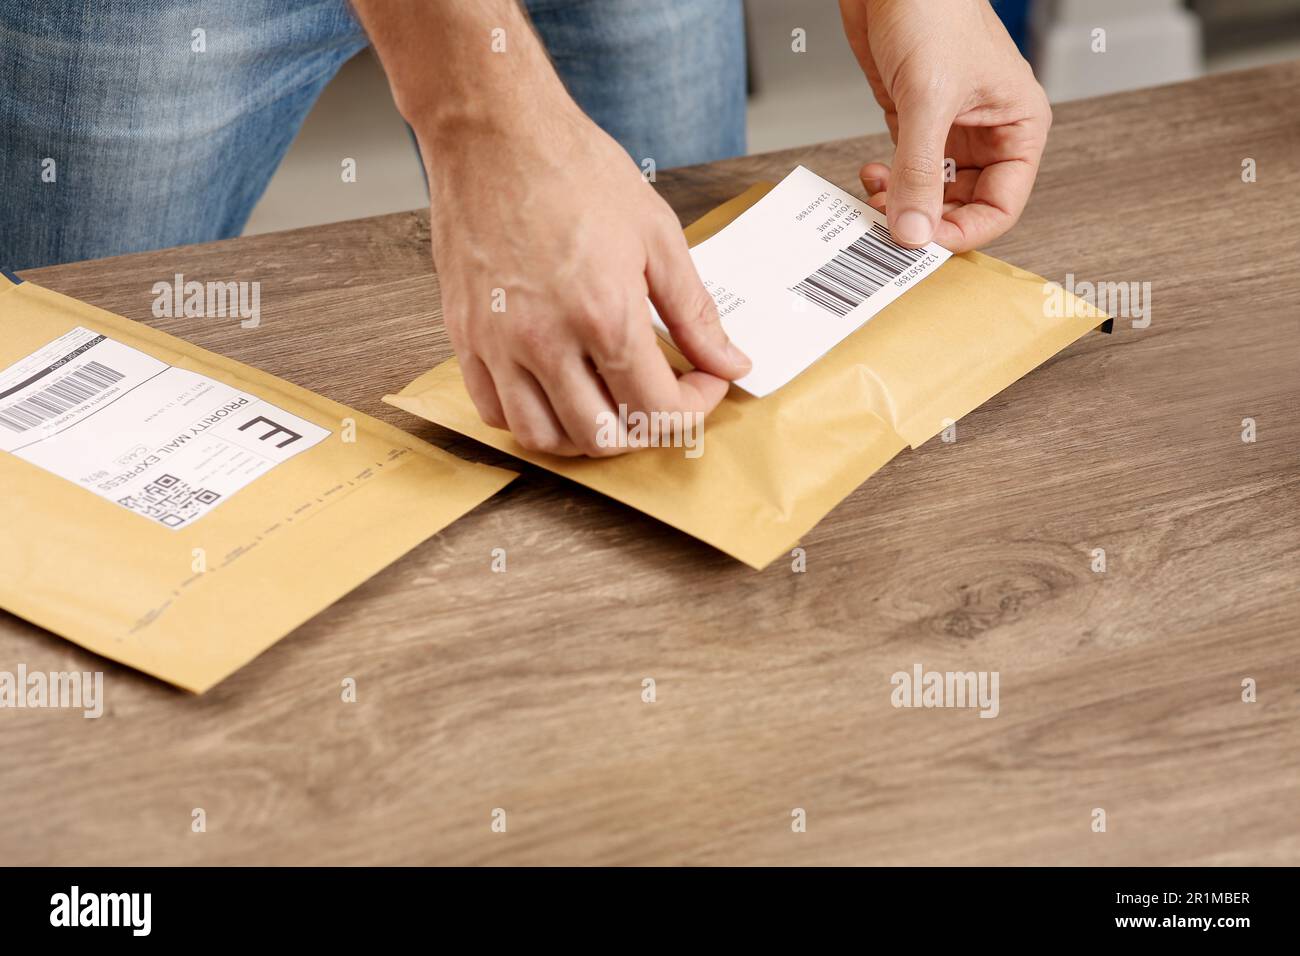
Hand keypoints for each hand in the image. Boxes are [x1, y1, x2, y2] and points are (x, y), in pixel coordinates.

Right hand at [419, 99, 750, 456]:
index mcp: (604, 315)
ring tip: (611, 405)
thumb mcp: (657, 236)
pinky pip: (494, 410)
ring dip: (587, 437)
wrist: (494, 133)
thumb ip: (695, 312)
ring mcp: (498, 344)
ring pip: (544, 438)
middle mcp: (546, 341)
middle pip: (603, 438)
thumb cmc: (573, 170)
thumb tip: (729, 360)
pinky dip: (531, 419)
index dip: (694, 409)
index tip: (703, 383)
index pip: (657, 409)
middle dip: (646, 429)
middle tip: (662, 396)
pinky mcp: (466, 336)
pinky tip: (556, 392)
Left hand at [838, 0, 1051, 251]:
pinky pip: (906, 173)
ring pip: (932, 194)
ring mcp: (949, 130)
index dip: (964, 232)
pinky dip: (888, 184)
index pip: (1001, 206)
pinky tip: (871, 176)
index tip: (924, 244)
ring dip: (903, 206)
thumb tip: (914, 233)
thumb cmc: (932, 8)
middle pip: (965, 206)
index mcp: (1018, 126)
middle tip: (889, 226)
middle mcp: (987, 133)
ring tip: (875, 200)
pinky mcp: (914, 122)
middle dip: (928, 221)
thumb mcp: (928, 99)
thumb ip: (919, 172)